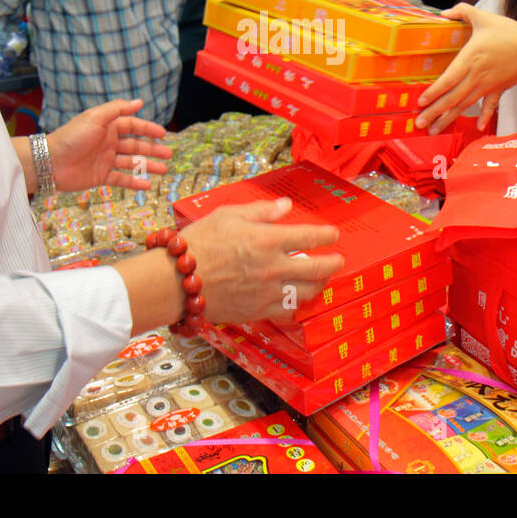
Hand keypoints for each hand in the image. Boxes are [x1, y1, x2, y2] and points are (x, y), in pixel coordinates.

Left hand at [47, 99, 170, 192]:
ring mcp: (105, 160)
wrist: (50, 162)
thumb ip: (117, 109)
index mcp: (107, 127)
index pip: (133, 126)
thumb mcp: (95, 118)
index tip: (163, 134)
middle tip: (169, 154)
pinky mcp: (100, 176)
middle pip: (135, 146)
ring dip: (148, 166)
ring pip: (131, 163)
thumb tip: (139, 101)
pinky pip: (121, 179)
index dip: (148, 129)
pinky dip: (134, 182)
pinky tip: (147, 186)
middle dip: (153, 149)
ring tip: (164, 170)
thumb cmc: (71, 137)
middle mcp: (108, 143)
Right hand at [181, 198, 343, 323]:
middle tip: (338, 260)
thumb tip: (286, 206)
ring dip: (320, 284)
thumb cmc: (199, 243)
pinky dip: (298, 304)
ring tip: (323, 280)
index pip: (309, 237)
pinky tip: (298, 299)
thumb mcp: (228, 215)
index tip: (333, 234)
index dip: (326, 235)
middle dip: (332, 263)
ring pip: (307, 292)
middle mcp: (274, 268)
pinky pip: (288, 310)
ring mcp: (268, 292)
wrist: (178, 281)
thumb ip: (262, 211)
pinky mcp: (258, 311)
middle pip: (317, 268)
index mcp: (268, 240)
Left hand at [414, 3, 516, 135]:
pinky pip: (489, 105)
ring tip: (434, 130)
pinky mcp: (498, 89)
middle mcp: (477, 76)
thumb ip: (462, 12)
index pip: (449, 79)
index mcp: (471, 58)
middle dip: (434, 112)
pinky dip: (484, 116)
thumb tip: (443, 13)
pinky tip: (479, 128)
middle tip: (418, 124)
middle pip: (452, 98)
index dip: (434, 92)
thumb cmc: (510, 33)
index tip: (420, 102)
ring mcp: (487, 85)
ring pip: (464, 105)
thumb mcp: (484, 17)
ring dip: (448, 118)